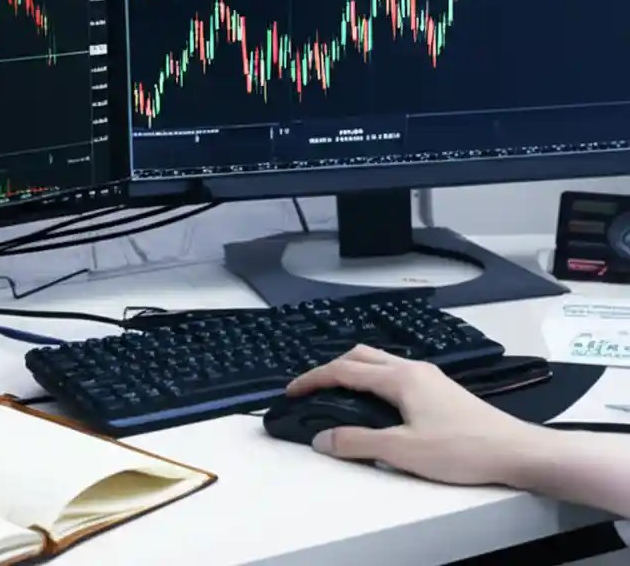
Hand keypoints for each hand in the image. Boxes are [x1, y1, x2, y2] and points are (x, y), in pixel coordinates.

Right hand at [287, 345, 545, 485]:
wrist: (517, 451)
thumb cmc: (464, 449)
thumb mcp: (403, 451)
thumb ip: (358, 443)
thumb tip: (322, 438)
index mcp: (400, 378)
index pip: (344, 370)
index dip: (313, 379)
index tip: (292, 391)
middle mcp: (414, 369)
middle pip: (360, 356)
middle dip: (330, 368)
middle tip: (311, 389)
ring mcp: (429, 378)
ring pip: (379, 363)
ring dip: (353, 372)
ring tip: (336, 395)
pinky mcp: (440, 390)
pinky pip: (395, 374)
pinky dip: (372, 381)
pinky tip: (374, 403)